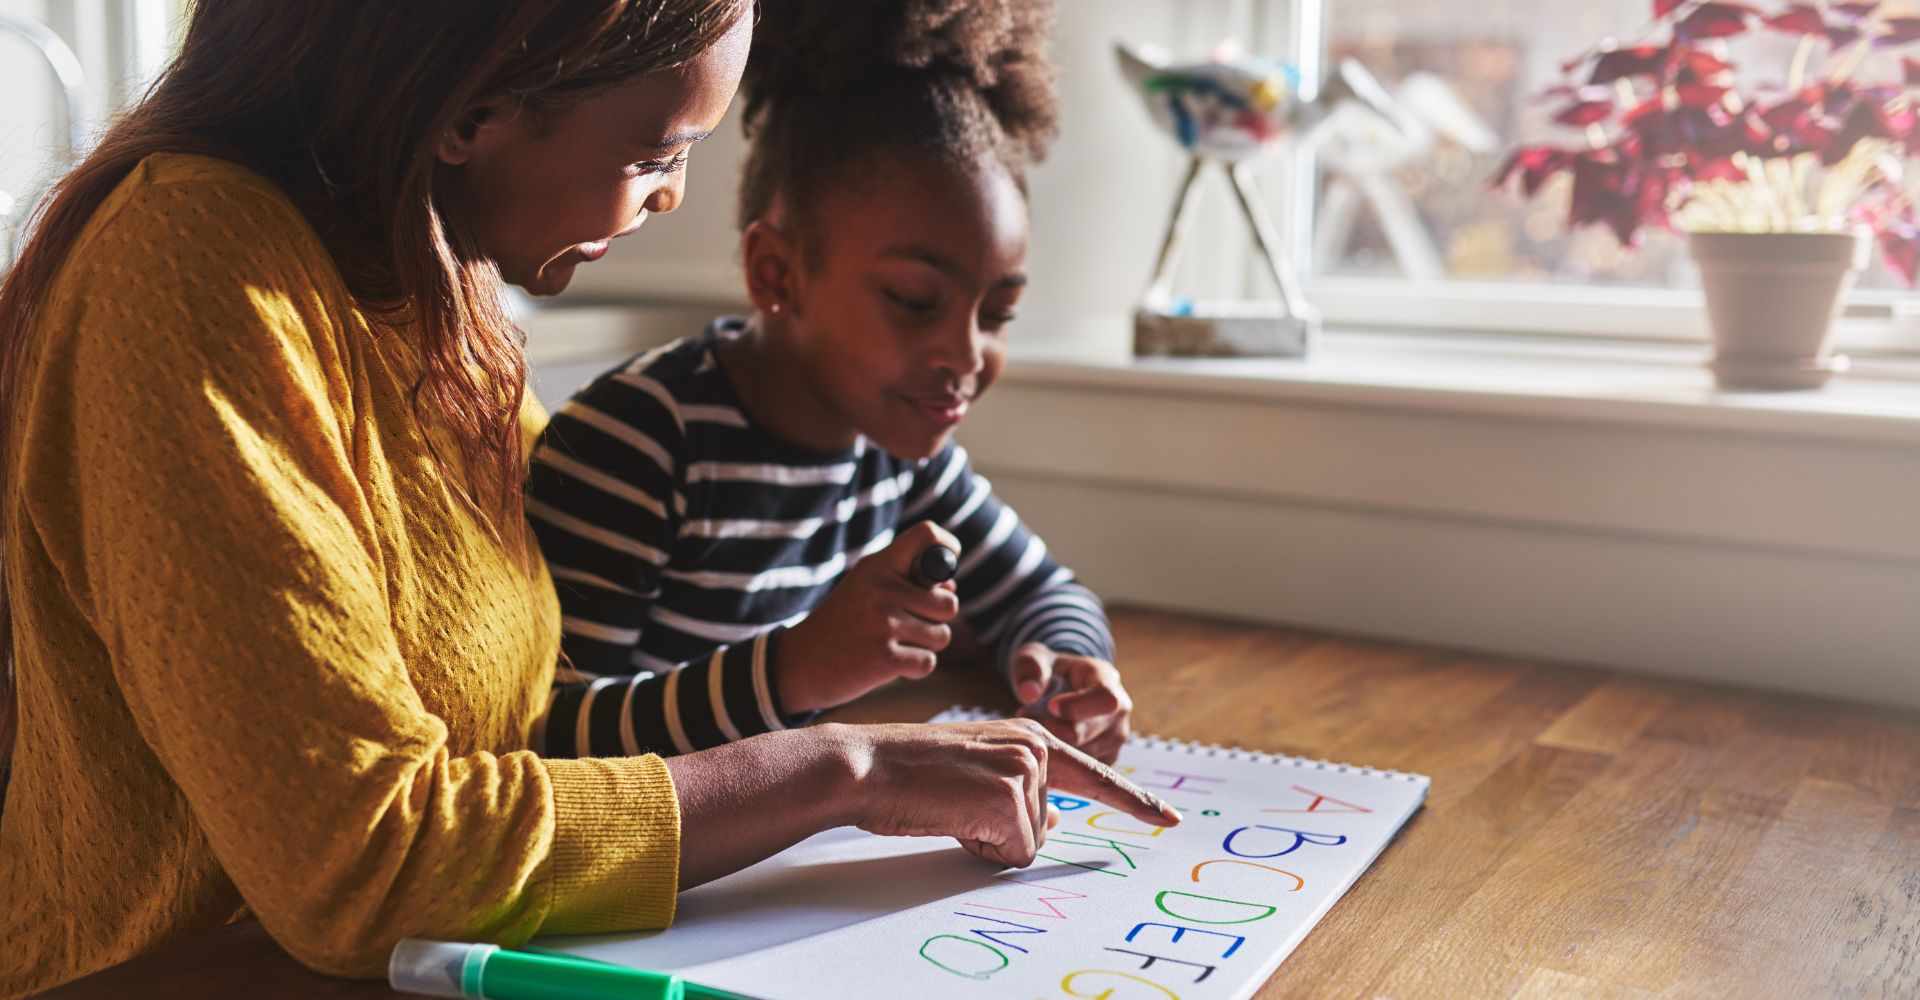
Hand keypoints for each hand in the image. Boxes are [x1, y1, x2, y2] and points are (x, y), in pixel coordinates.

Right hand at [777, 521, 961, 713]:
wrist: (798, 664)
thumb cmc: (840, 627)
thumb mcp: (864, 590)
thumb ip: (905, 583)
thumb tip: (951, 586)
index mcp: (876, 566)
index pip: (926, 535)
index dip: (947, 548)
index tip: (949, 562)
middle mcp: (881, 589)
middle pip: (948, 603)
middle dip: (936, 621)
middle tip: (907, 628)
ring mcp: (883, 623)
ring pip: (942, 636)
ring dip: (924, 647)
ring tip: (893, 646)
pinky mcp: (885, 657)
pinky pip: (928, 662)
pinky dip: (915, 670)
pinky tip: (890, 666)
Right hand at [840, 719, 1179, 866]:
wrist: (866, 764)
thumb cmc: (908, 772)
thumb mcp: (976, 771)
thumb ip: (1020, 789)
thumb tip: (1050, 820)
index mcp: (1030, 735)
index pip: (1094, 774)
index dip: (1135, 802)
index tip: (1170, 819)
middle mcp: (1036, 748)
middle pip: (1044, 825)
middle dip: (1001, 833)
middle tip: (955, 805)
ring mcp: (1026, 772)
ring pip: (1027, 843)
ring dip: (986, 840)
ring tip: (948, 807)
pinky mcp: (1009, 800)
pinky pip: (1013, 854)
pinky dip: (979, 848)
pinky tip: (952, 817)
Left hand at [1011, 644, 1131, 763]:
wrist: (1059, 688)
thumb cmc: (1048, 671)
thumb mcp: (1034, 658)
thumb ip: (1029, 668)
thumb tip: (1029, 692)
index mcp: (1108, 679)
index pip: (1104, 698)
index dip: (1077, 706)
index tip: (1049, 707)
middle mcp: (1120, 711)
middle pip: (1091, 732)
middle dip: (1053, 730)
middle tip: (1025, 719)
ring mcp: (1115, 738)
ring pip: (1084, 754)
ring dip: (1053, 746)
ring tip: (1032, 729)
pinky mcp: (1105, 759)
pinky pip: (1082, 770)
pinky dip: (1059, 762)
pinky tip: (1043, 745)